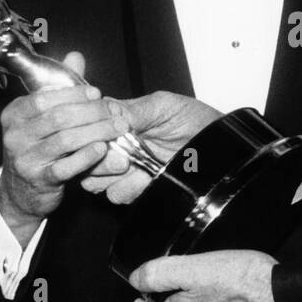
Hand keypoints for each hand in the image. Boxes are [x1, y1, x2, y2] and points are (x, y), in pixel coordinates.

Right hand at [0, 51, 131, 244]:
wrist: (21, 191)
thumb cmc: (38, 146)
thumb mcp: (43, 116)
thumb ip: (60, 87)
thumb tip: (76, 56)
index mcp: (14, 114)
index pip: (45, 98)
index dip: (75, 94)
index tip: (97, 93)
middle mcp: (15, 135)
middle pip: (59, 117)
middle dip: (92, 112)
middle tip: (116, 111)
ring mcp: (25, 159)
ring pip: (65, 140)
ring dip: (97, 131)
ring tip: (118, 128)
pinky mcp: (39, 180)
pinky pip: (66, 166)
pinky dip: (87, 156)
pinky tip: (103, 148)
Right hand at [81, 92, 221, 203]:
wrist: (219, 147)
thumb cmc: (195, 121)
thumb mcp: (164, 106)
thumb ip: (134, 109)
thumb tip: (105, 109)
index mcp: (117, 120)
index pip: (83, 126)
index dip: (86, 131)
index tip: (103, 131)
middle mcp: (115, 145)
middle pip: (82, 156)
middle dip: (98, 156)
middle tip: (121, 154)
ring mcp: (123, 169)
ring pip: (93, 179)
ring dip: (111, 174)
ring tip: (134, 165)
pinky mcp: (134, 189)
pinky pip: (115, 194)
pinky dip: (129, 188)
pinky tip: (145, 179)